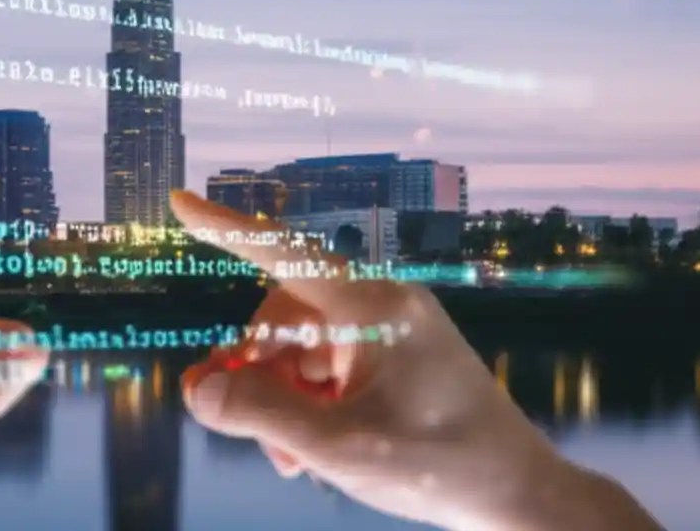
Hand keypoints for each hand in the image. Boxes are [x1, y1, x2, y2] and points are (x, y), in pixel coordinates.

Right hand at [170, 190, 661, 530]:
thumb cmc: (440, 465)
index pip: (284, 252)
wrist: (520, 496)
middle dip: (255, 367)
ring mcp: (393, 331)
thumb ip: (261, 412)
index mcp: (373, 307)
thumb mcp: (339, 444)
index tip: (180, 201)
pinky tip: (307, 451)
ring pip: (302, 345)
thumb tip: (198, 388)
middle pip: (283, 312)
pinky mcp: (398, 359)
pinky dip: (309, 401)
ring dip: (281, 396)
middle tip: (240, 423)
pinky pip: (330, 365)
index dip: (226, 227)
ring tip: (290, 458)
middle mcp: (382, 305)